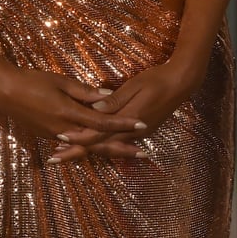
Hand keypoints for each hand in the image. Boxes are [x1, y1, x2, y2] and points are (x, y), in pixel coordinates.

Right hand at [0, 64, 146, 157]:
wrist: (3, 92)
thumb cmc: (32, 81)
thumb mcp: (61, 82)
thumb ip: (85, 91)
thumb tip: (108, 96)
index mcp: (68, 114)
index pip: (103, 122)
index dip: (123, 124)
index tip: (142, 124)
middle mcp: (64, 130)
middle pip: (99, 143)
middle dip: (123, 148)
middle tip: (145, 153)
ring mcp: (56, 136)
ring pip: (88, 147)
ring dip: (109, 150)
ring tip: (130, 152)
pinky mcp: (49, 136)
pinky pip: (75, 144)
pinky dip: (91, 147)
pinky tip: (102, 148)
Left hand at [48, 58, 199, 162]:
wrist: (182, 84)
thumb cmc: (157, 79)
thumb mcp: (134, 85)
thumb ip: (115, 100)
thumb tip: (93, 107)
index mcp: (128, 120)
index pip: (97, 134)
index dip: (77, 138)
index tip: (58, 139)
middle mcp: (131, 133)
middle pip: (98, 147)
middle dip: (76, 152)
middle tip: (54, 158)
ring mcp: (136, 134)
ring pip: (106, 147)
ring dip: (86, 151)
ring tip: (66, 154)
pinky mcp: (139, 132)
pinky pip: (115, 143)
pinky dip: (100, 146)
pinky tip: (90, 146)